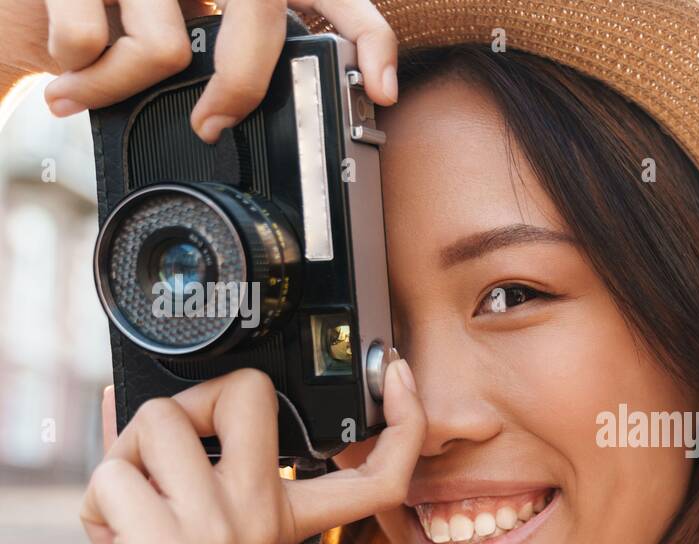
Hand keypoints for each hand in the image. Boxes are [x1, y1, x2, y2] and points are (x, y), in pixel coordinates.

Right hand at [0, 0, 397, 142]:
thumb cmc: (119, 5)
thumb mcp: (191, 13)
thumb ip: (245, 42)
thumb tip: (300, 110)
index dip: (368, 38)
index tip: (382, 93)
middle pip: (256, 21)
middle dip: (239, 86)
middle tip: (213, 124)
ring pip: (162, 47)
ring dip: (117, 85)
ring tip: (86, 89)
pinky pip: (91, 42)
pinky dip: (78, 75)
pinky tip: (63, 74)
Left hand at [29, 360, 423, 543]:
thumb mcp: (187, 526)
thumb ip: (173, 458)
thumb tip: (126, 386)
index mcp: (286, 519)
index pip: (377, 474)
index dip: (404, 421)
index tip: (396, 375)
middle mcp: (266, 522)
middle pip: (249, 391)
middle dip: (191, 399)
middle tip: (167, 452)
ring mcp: (224, 536)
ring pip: (159, 420)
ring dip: (123, 460)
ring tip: (127, 516)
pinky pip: (113, 474)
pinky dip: (94, 505)